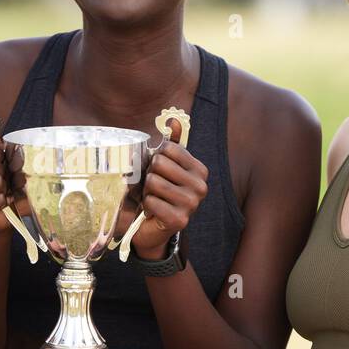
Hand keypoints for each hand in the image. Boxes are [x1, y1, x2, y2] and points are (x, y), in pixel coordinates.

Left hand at [129, 120, 208, 259]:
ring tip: (153, 199)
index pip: (168, 149)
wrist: (154, 228)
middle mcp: (201, 186)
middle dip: (149, 175)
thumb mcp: (166, 167)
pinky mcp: (180, 220)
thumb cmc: (160, 194)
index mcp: (200, 170)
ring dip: (147, 192)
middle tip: (154, 188)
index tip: (160, 173)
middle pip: (159, 163)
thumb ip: (172, 144)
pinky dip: (147, 206)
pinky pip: (151, 202)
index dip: (156, 159)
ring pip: (153, 182)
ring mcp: (192, 204)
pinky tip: (153, 212)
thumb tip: (173, 119)